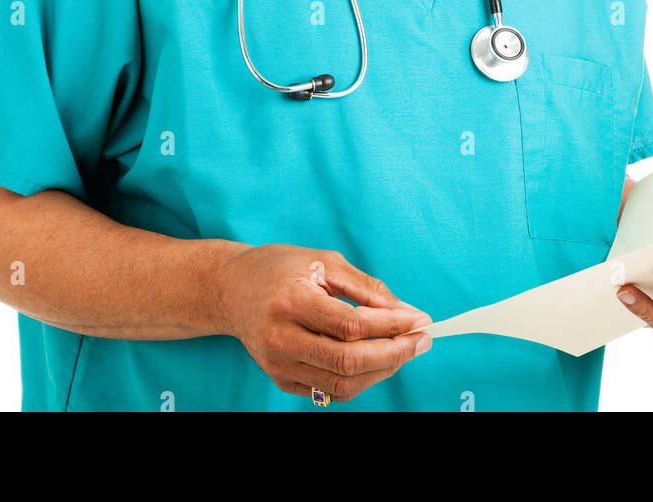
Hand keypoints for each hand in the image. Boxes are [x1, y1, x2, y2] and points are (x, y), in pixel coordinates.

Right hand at [213, 243, 432, 401]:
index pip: (351, 325)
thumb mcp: (325, 262)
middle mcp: (281, 339)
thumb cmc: (280, 268)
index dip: (391, 326)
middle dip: (395, 354)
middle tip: (422, 340)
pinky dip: (360, 379)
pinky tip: (377, 359)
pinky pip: (328, 390)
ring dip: (382, 370)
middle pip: (348, 361)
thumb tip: (407, 311)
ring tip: (404, 349)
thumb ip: (366, 288)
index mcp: (291, 302)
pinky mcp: (280, 379)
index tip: (420, 319)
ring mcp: (278, 364)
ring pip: (341, 383)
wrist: (230, 289)